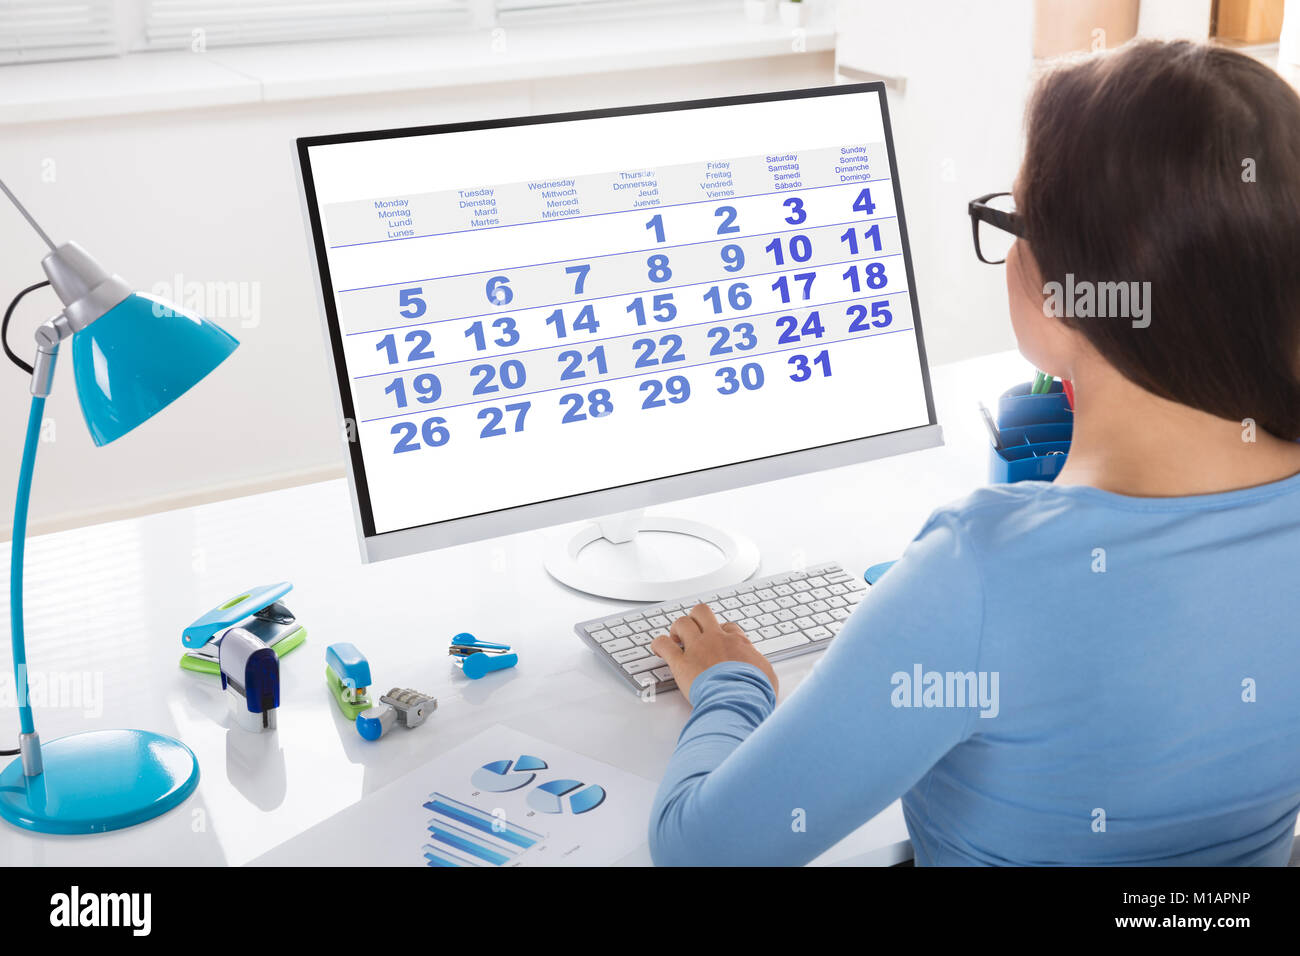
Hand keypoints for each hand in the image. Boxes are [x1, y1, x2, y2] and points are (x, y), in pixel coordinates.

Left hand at [650, 603, 778, 701]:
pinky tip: (658, 649)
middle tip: (694, 631)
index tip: (719, 642)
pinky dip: (658, 644)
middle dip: (696, 619)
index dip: (721, 632)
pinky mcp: (680, 662)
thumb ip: (760, 669)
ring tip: (675, 639)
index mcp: (737, 643)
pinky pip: (663, 644)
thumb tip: (760, 672)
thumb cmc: (754, 692)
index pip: (727, 627)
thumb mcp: (767, 677)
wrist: (738, 700)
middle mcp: (716, 640)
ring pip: (682, 622)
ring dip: (677, 629)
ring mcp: (697, 648)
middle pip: (703, 613)